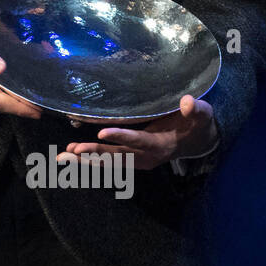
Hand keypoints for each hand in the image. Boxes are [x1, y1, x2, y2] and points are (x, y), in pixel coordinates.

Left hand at [60, 95, 217, 172]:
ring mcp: (138, 161)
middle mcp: (146, 157)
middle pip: (117, 156)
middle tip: (72, 150)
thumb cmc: (197, 124)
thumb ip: (195, 109)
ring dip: (86, 160)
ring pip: (109, 163)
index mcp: (161, 145)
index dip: (121, 137)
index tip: (101, 133)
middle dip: (94, 154)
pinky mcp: (131, 160)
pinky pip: (108, 163)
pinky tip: (70, 156)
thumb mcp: (202, 115)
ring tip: (63, 156)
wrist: (197, 143)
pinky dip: (89, 161)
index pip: (138, 141)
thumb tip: (186, 102)